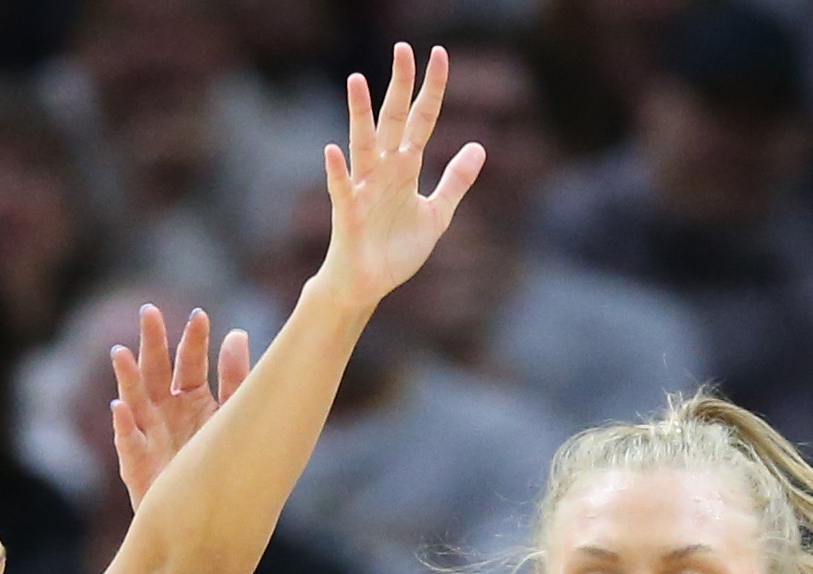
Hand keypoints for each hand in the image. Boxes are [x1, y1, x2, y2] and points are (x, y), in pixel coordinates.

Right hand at [110, 303, 253, 511]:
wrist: (210, 523)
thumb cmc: (220, 468)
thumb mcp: (233, 419)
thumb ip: (236, 380)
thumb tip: (238, 334)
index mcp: (191, 401)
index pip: (189, 364)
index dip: (193, 341)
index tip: (199, 316)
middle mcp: (166, 414)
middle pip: (156, 373)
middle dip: (152, 343)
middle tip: (149, 312)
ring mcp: (149, 438)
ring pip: (135, 402)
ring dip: (127, 378)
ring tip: (121, 353)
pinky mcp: (138, 467)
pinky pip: (128, 445)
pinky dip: (123, 427)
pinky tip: (119, 408)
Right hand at [314, 44, 485, 308]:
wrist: (369, 285)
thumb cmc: (396, 249)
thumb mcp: (437, 215)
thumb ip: (455, 181)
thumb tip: (479, 146)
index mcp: (406, 168)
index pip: (422, 120)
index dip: (432, 90)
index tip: (438, 55)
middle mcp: (384, 171)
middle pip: (394, 121)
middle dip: (399, 86)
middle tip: (403, 49)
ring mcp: (364, 189)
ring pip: (362, 145)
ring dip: (359, 114)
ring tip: (357, 81)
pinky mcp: (348, 214)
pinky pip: (341, 188)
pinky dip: (338, 171)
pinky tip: (333, 150)